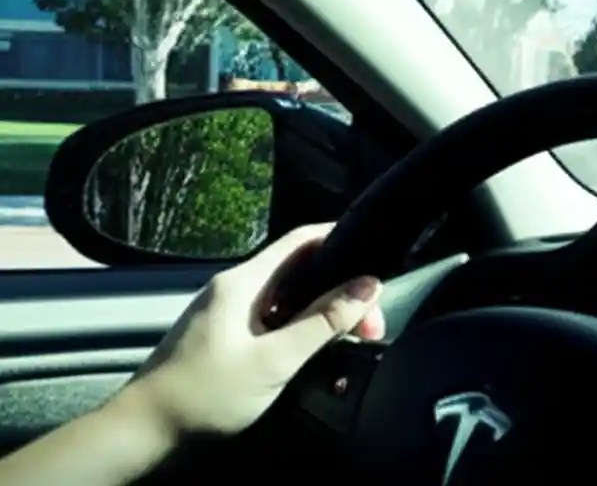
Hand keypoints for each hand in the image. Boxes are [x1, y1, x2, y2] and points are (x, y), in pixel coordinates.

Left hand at [119, 223, 385, 437]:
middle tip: (369, 327)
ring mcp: (228, 314)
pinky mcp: (225, 338)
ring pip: (289, 299)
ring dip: (323, 314)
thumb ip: (323, 321)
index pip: (302, 240)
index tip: (377, 260)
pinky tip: (314, 353)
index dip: (342, 240)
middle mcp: (235, 289)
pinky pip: (273, 320)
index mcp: (244, 282)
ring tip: (349, 340)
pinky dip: (300, 329)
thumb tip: (368, 285)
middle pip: (301, 273)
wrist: (143, 432)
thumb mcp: (275, 360)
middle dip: (341, 292)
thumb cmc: (203, 395)